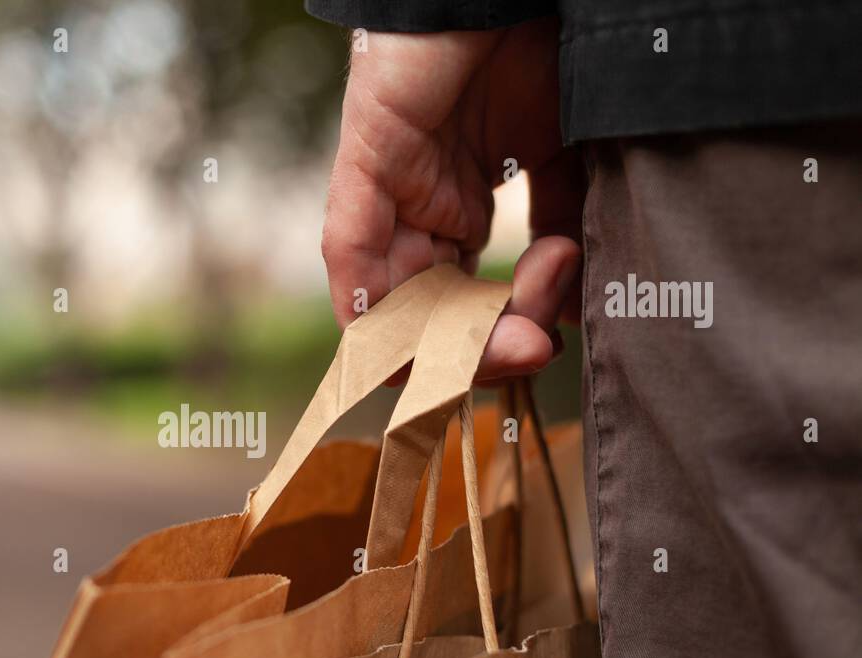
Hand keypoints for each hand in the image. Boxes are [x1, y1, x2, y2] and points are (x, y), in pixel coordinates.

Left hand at [320, 21, 584, 383]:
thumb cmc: (544, 46)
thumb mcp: (570, 151)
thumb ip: (565, 223)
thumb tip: (571, 312)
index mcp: (462, 208)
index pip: (464, 303)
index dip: (500, 336)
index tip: (551, 343)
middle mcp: (421, 209)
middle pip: (429, 314)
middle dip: (484, 347)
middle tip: (540, 347)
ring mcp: (392, 188)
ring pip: (392, 301)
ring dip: (451, 338)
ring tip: (521, 334)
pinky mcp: (367, 159)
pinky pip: (351, 249)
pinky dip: (373, 305)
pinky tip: (413, 338)